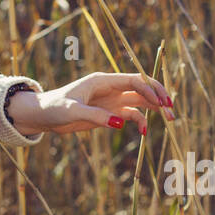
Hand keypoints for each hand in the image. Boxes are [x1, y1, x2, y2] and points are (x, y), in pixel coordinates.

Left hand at [13, 71, 174, 135]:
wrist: (43, 115)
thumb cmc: (54, 107)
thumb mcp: (72, 111)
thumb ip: (96, 116)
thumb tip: (121, 123)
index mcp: (103, 81)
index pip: (133, 80)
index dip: (149, 89)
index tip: (160, 103)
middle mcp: (111, 88)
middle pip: (141, 89)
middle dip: (158, 98)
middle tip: (171, 111)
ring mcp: (111, 101)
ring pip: (140, 101)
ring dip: (155, 109)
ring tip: (169, 120)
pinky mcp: (109, 113)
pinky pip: (131, 115)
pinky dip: (140, 122)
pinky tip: (144, 133)